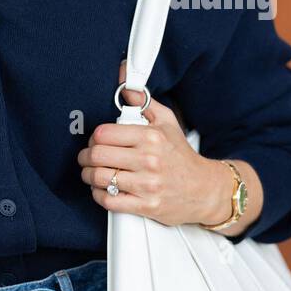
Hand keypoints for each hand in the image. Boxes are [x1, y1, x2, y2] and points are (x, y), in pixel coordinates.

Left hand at [76, 58, 230, 226]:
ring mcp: (147, 185)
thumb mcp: (166, 121)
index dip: (94, 137)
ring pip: (100, 178)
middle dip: (86, 156)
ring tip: (91, 172)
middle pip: (98, 155)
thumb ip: (143, 101)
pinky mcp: (146, 206)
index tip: (95, 141)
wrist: (204, 189)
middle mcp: (149, 160)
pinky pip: (110, 200)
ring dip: (89, 175)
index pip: (104, 134)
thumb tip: (125, 84)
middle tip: (86, 157)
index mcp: (151, 137)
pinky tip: (102, 189)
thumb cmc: (182, 155)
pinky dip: (99, 194)